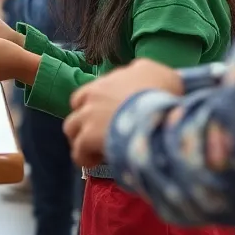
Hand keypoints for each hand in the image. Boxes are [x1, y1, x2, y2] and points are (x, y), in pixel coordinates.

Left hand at [64, 59, 181, 167]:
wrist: (157, 113)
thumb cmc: (163, 93)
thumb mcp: (157, 72)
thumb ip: (143, 72)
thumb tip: (137, 74)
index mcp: (110, 79)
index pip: (92, 90)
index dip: (98, 104)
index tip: (110, 115)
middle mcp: (95, 94)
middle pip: (77, 105)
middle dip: (84, 118)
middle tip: (98, 131)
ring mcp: (89, 115)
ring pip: (71, 127)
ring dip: (80, 137)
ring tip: (94, 149)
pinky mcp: (88, 137)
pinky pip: (78, 151)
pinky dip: (85, 158)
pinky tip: (96, 162)